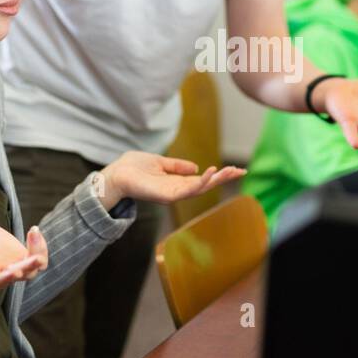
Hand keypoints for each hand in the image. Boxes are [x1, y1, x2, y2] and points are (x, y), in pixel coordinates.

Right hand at [0, 220, 48, 287]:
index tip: (13, 273)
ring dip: (39, 253)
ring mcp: (14, 264)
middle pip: (22, 276)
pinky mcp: (20, 254)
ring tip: (34, 233)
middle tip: (36, 258)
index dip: (5, 279)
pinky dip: (38, 244)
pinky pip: (36, 254)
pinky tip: (34, 230)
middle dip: (29, 267)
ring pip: (35, 267)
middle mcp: (2, 274)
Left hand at [97, 152, 245, 206]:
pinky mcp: (167, 195)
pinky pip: (188, 189)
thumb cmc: (133, 168)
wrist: (116, 174)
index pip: (202, 179)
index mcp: (176, 182)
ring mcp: (173, 194)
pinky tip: (210, 172)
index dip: (218, 175)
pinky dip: (201, 182)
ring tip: (231, 171)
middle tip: (241, 170)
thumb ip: (177, 166)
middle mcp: (177, 190)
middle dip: (224, 178)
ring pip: (201, 188)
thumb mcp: (160, 162)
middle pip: (206, 185)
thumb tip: (195, 167)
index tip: (235, 168)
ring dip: (217, 180)